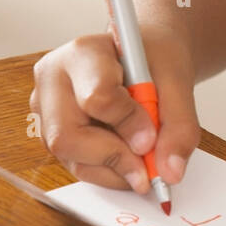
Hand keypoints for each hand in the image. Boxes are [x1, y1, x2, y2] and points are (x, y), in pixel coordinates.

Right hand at [29, 24, 199, 193]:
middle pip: (67, 136)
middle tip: (149, 168)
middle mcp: (53, 81)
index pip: (96, 97)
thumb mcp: (178, 82)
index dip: (127, 124)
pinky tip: (130, 159)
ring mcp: (47, 110)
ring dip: (115, 169)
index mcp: (83, 53)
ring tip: (145, 159)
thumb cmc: (156, 59)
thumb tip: (171, 171)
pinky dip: (109, 172)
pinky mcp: (51, 133)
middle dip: (114, 157)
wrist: (148, 58)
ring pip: (70, 158)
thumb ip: (179, 125)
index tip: (151, 139)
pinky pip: (76, 166)